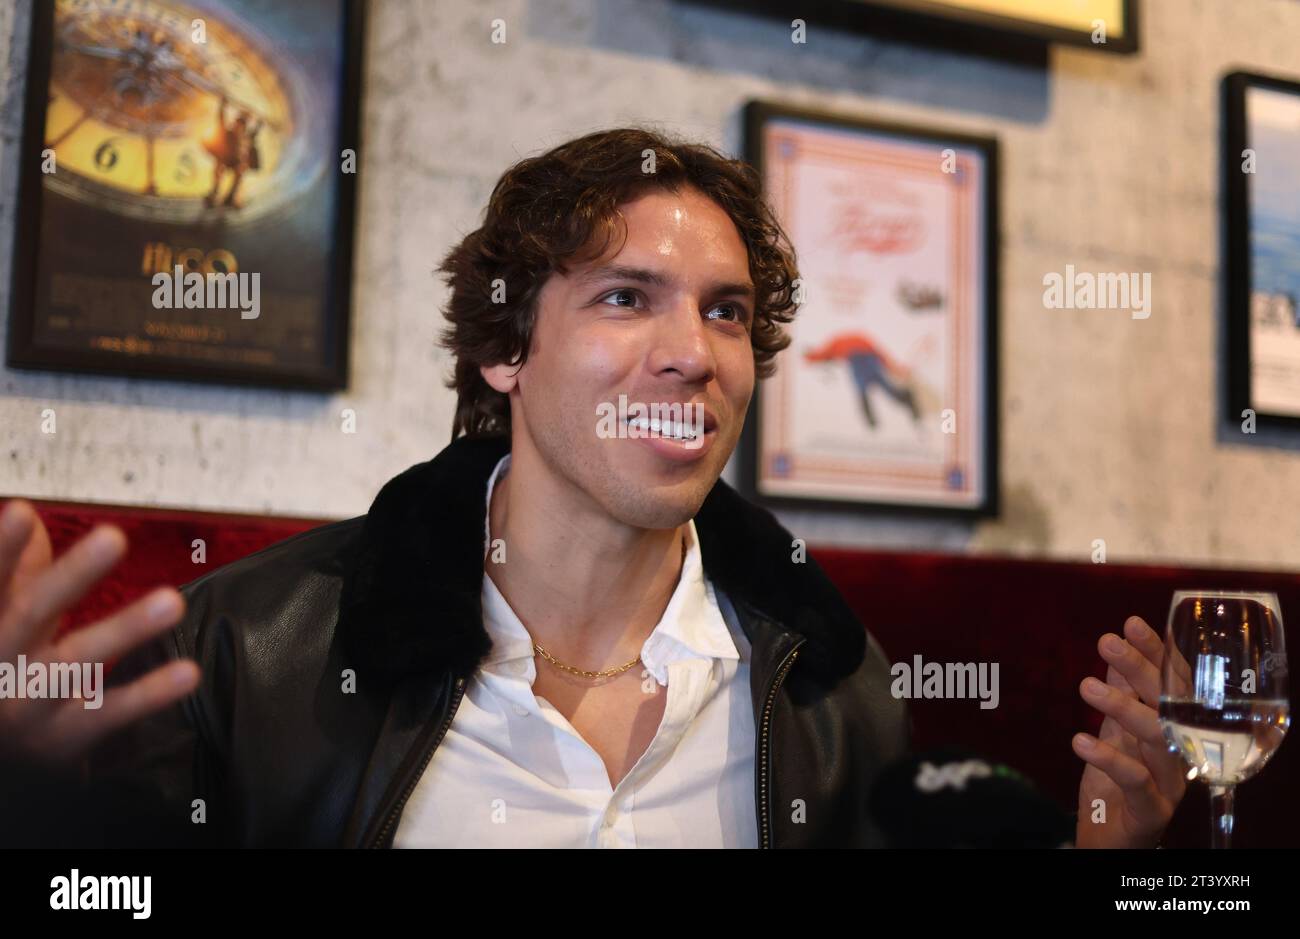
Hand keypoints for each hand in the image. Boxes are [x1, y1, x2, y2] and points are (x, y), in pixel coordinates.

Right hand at [0, 500, 199, 765]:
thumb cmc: (2, 672)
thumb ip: (16, 573)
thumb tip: (29, 515)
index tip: (21, 512)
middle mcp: (0, 663)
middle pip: (31, 613)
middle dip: (72, 576)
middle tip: (113, 537)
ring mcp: (29, 704)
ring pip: (76, 663)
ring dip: (124, 630)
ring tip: (170, 602)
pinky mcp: (63, 740)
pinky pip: (111, 713)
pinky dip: (149, 693)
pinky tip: (187, 672)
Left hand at [1072, 615, 1187, 847]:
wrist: (1111, 838)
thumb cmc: (1118, 782)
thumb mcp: (1116, 731)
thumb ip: (1122, 695)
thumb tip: (1115, 651)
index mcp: (1177, 728)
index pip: (1175, 683)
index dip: (1157, 652)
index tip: (1131, 623)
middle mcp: (1182, 752)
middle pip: (1170, 704)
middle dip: (1140, 669)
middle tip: (1107, 642)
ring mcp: (1171, 783)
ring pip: (1157, 739)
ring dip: (1122, 707)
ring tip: (1086, 686)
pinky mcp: (1152, 811)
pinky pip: (1135, 781)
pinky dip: (1108, 758)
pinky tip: (1079, 740)